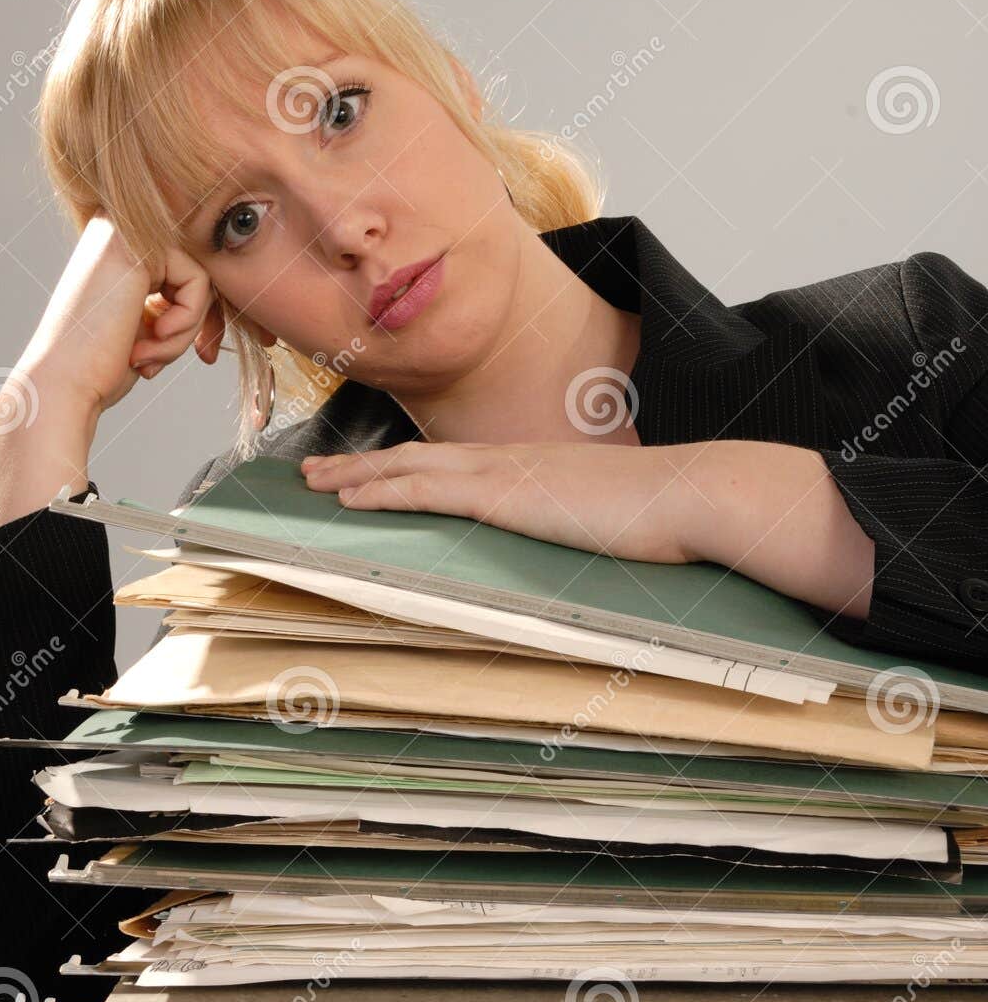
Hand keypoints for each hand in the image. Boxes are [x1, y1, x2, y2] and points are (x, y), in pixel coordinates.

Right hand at [18, 214, 222, 415]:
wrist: (62, 383)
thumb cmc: (98, 366)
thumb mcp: (144, 327)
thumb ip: (172, 302)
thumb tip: (216, 300)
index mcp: (112, 249)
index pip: (182, 273)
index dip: (197, 318)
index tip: (200, 355)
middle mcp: (115, 231)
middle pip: (193, 273)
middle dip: (193, 326)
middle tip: (159, 363)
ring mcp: (123, 232)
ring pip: (198, 280)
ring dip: (184, 331)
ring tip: (148, 356)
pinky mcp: (138, 245)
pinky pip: (198, 281)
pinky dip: (187, 321)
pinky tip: (152, 340)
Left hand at [301, 441, 702, 563]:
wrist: (688, 495)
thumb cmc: (663, 513)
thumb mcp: (609, 518)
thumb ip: (579, 525)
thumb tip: (573, 546)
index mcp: (530, 466)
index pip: (452, 462)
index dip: (403, 466)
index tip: (369, 473)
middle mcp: (507, 459)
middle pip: (415, 455)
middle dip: (360, 464)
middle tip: (314, 472)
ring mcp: (503, 472)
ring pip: (408, 466)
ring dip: (355, 475)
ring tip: (313, 483)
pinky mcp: (503, 493)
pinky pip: (426, 489)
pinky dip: (381, 491)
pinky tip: (349, 501)